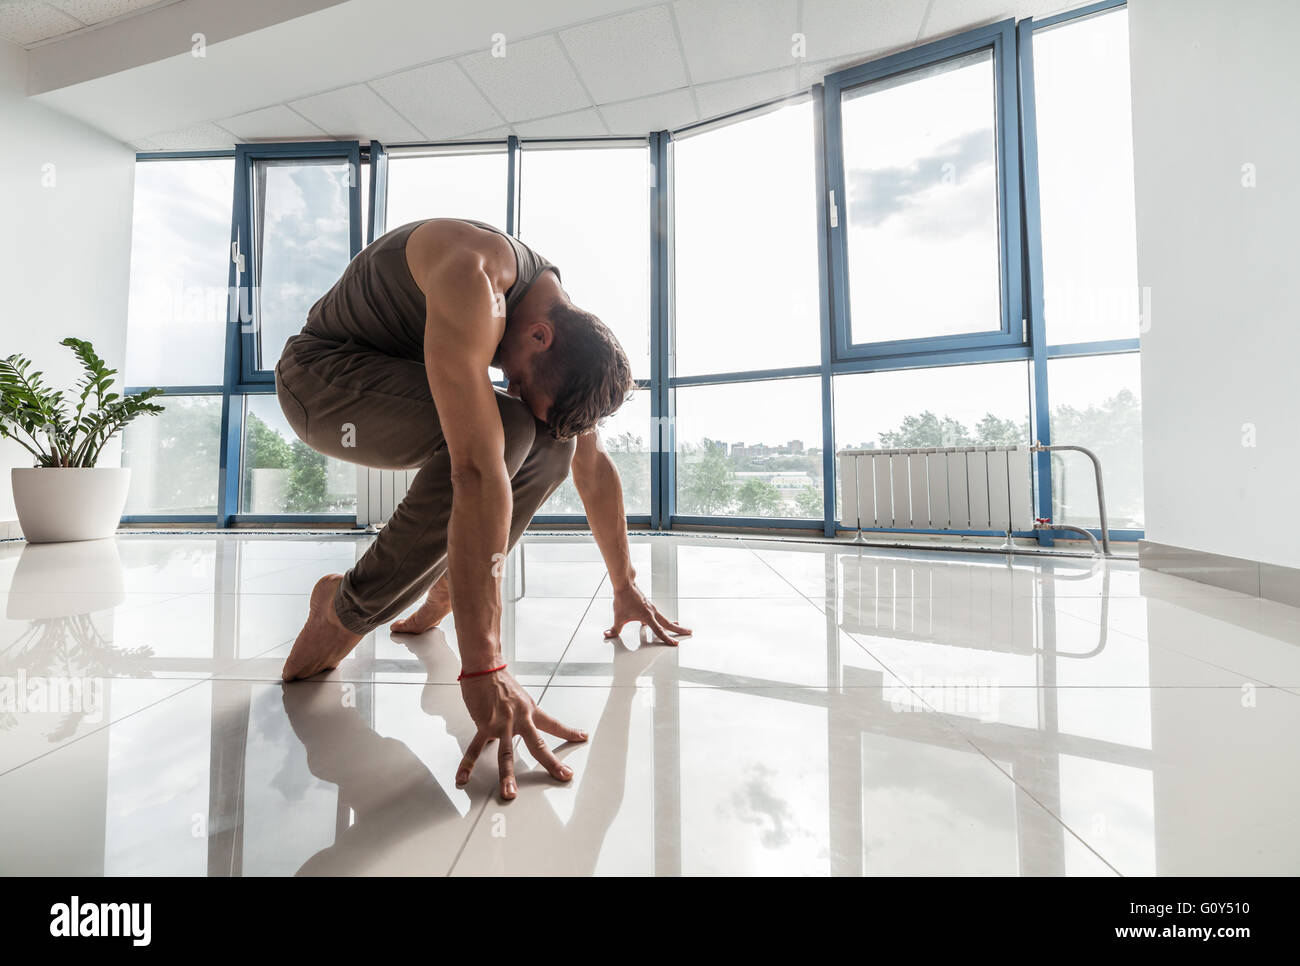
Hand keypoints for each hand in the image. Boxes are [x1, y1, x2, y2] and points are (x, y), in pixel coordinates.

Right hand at [456, 667, 586, 799]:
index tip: (582, 737)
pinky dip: (468, 764)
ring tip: (509, 793)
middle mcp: (520, 719)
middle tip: (563, 776)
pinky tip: (463, 777)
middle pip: (538, 745)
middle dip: (551, 763)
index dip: (569, 732)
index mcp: (530, 711)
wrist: (485, 667)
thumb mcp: (517, 697)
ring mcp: (502, 724)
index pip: (554, 724)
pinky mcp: (484, 725)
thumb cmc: (500, 680)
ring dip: (507, 776)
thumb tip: (511, 729)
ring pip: (506, 754)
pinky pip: (476, 748)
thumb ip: (517, 715)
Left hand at [605, 584, 691, 644]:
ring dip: (672, 623)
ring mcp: (651, 608)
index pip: (659, 631)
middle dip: (679, 629)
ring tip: (679, 626)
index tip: (675, 644)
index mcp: (647, 617)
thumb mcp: (618, 617)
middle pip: (668, 623)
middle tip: (690, 632)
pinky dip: (662, 619)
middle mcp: (652, 612)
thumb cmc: (623, 599)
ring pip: (665, 618)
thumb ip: (614, 629)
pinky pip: (658, 615)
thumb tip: (607, 635)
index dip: (667, 639)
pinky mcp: (648, 606)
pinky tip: (661, 621)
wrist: (625, 584)